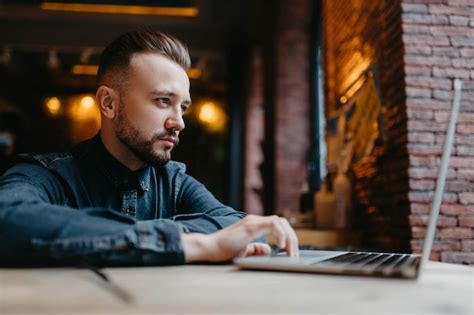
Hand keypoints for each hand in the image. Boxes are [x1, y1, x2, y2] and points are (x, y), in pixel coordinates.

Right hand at [181, 215, 298, 262]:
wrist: (209, 247)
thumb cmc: (223, 250)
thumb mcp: (244, 251)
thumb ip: (256, 250)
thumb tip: (268, 250)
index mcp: (254, 225)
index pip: (278, 225)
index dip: (288, 238)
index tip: (290, 252)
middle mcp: (255, 220)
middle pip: (283, 222)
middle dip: (292, 238)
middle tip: (293, 254)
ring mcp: (253, 221)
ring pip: (280, 222)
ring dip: (288, 237)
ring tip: (289, 252)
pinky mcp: (251, 226)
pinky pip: (273, 224)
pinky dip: (280, 234)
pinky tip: (279, 246)